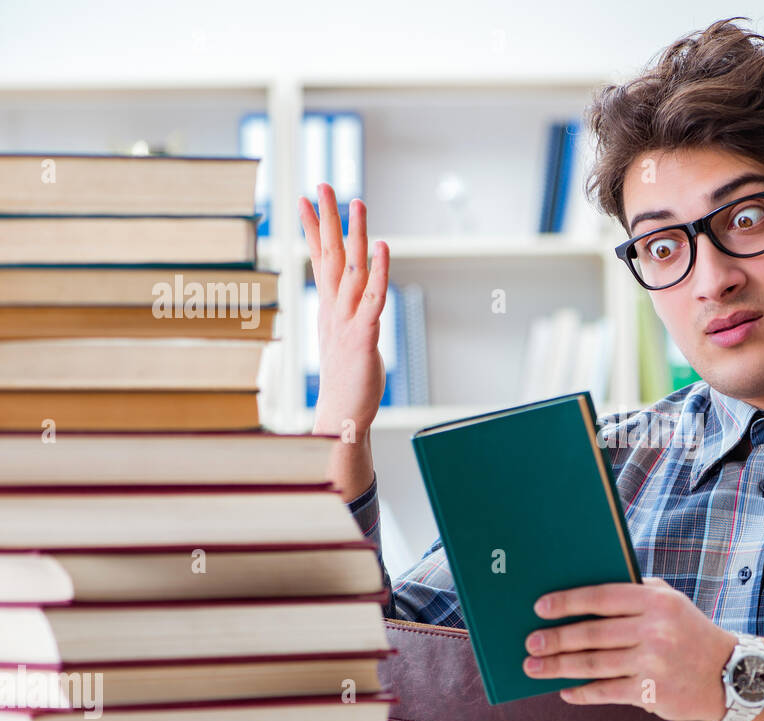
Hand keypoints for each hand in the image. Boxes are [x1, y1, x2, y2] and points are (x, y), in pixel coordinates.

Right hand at [297, 183, 388, 439]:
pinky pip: (373, 297)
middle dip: (328, 218)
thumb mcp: (344, 341)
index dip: (315, 229)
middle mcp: (335, 308)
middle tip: (322, 184)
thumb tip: (352, 304)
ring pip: (352, 269)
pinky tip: (382, 246)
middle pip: (331, 256)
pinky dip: (378, 271)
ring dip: (355, 234)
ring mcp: (348, 320)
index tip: (306, 200)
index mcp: (330, 308)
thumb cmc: (347, 382)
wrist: (342, 417)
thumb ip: (348, 318)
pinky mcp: (364, 335)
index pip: (320, 260)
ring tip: (356, 202)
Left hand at [523, 577, 736, 720]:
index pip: (602, 597)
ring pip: (594, 664)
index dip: (568, 602)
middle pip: (593, 634)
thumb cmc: (689, 631)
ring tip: (534, 667)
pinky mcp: (652, 693)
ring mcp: (654, 663)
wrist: (729, 673)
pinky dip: (582, 693)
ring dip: (559, 666)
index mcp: (656, 602)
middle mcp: (655, 630)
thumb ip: (634, 592)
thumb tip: (582, 596)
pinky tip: (566, 690)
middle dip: (556, 638)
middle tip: (531, 642)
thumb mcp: (670, 601)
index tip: (541, 607)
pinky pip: (607, 692)